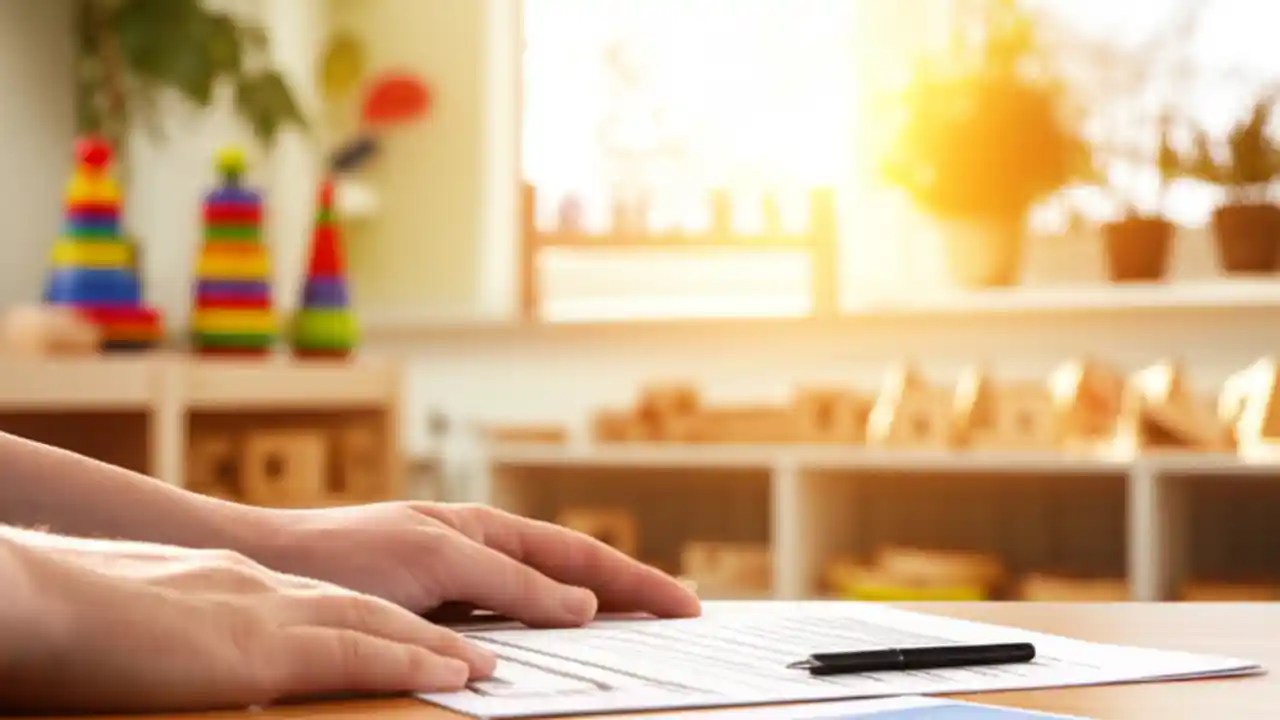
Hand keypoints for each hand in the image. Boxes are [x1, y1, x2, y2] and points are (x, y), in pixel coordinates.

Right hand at [0, 532, 494, 713]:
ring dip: (437, 644)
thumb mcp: (134, 622)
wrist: (28, 599)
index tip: (413, 634)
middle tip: (477, 640)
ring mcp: (262, 612)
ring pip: (376, 622)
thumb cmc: (58, 614)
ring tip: (488, 664)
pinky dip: (413, 659)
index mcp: (225, 586)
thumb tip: (184, 655)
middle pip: (364, 603)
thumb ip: (176, 634)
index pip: (318, 601)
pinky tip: (455, 673)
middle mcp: (256, 589)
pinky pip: (357, 650)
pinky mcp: (259, 646)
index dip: (372, 618)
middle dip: (424, 622)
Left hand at [248, 503, 700, 626]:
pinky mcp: (436, 609)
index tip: (685, 603)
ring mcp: (461, 580)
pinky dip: (545, 634)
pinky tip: (554, 652)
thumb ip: (510, 582)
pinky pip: (507, 622)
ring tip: (638, 631)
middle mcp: (480, 552)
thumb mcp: (435, 562)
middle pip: (572, 575)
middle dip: (629, 593)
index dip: (635, 581)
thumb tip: (583, 607)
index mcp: (487, 530)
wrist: (272, 565)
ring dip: (594, 614)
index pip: (580, 559)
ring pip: (543, 601)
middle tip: (682, 617)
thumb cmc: (346, 555)